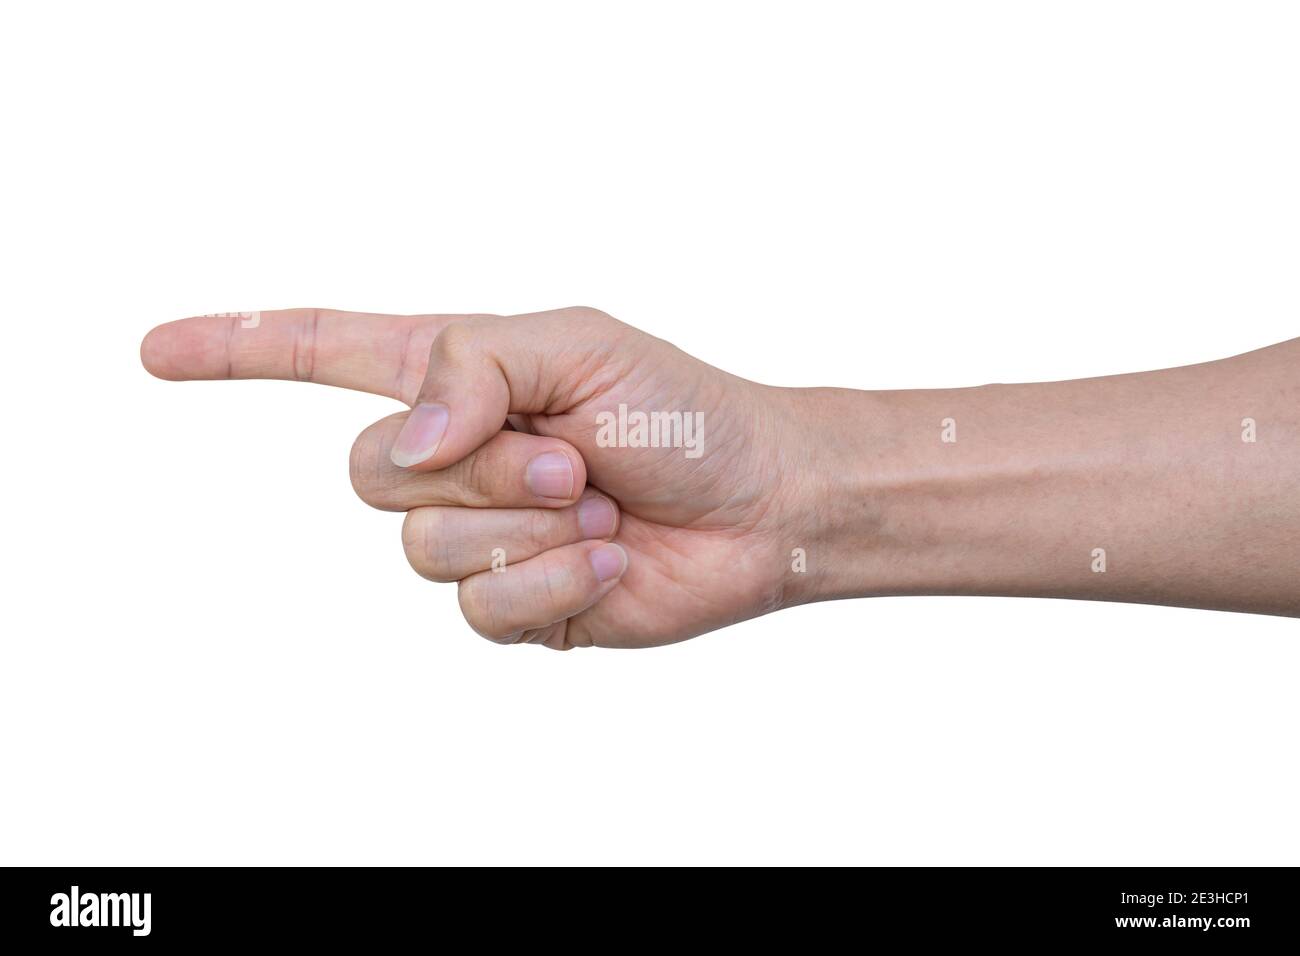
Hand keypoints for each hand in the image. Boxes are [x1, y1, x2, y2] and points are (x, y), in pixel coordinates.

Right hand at [141, 307, 811, 648]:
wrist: (760, 503)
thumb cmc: (683, 411)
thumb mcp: (578, 345)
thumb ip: (472, 366)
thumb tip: (405, 443)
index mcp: (462, 380)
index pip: (325, 356)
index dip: (240, 350)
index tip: (156, 352)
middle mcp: (457, 459)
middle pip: (368, 475)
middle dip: (481, 469)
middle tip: (571, 458)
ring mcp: (482, 537)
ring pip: (423, 550)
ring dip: (523, 527)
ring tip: (595, 503)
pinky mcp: (517, 603)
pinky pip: (481, 611)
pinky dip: (551, 581)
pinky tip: (604, 556)